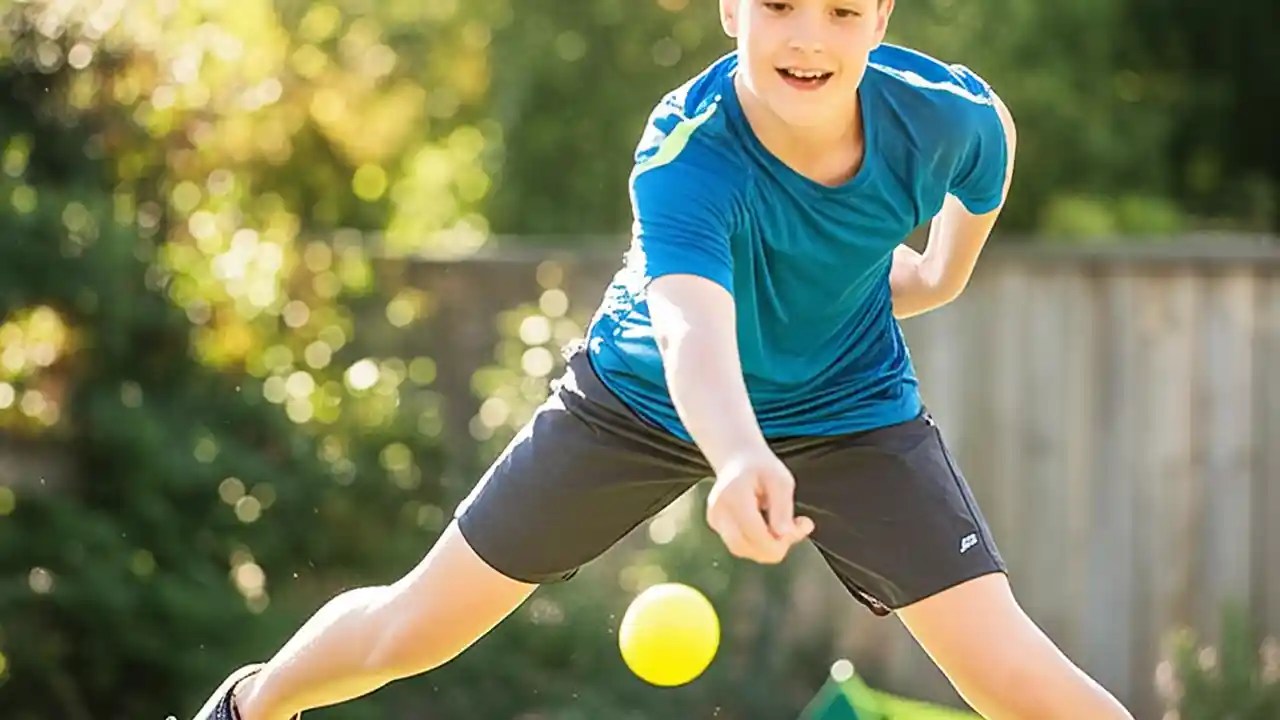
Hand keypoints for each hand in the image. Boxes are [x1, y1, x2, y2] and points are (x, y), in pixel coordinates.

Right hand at [705, 448, 814, 563]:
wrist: (739, 460)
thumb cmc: (763, 469)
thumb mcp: (782, 481)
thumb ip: (783, 508)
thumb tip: (784, 536)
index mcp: (734, 495)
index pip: (753, 532)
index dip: (777, 541)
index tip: (801, 528)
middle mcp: (719, 510)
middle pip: (744, 547)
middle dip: (773, 548)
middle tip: (795, 530)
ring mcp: (714, 519)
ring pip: (741, 550)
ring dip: (767, 548)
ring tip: (784, 528)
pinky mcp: (715, 526)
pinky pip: (739, 545)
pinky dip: (757, 544)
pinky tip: (769, 528)